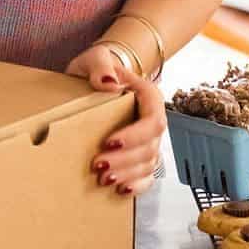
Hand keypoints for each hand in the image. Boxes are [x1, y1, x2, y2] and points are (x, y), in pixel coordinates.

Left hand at [65, 43, 165, 197]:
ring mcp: (148, 139)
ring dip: (127, 175)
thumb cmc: (98, 67)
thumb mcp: (95, 58)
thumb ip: (100, 65)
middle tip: (98, 165)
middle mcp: (152, 119)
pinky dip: (137, 186)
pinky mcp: (139, 153)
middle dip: (125, 160)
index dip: (135, 135)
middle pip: (149, 146)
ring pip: (148, 164)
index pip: (153, 120)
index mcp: (148, 95)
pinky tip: (120, 190)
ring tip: (103, 179)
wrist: (98, 76)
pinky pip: (147, 175)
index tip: (109, 142)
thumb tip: (108, 83)